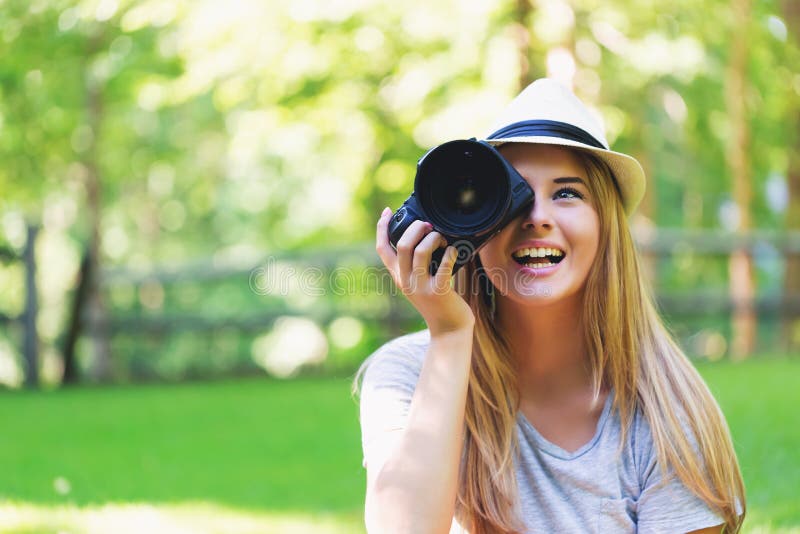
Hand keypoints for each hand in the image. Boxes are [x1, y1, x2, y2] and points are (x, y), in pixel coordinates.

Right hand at [376, 208, 474, 336]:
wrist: (449, 330)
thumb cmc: (438, 302)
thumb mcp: (419, 283)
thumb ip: (416, 266)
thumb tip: (425, 236)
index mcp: (399, 276)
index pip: (382, 249)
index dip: (382, 228)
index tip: (387, 211)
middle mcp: (406, 281)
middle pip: (402, 245)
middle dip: (416, 228)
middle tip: (429, 226)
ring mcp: (421, 287)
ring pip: (421, 251)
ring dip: (434, 238)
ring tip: (442, 240)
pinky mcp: (439, 291)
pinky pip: (444, 264)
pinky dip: (450, 252)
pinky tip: (454, 251)